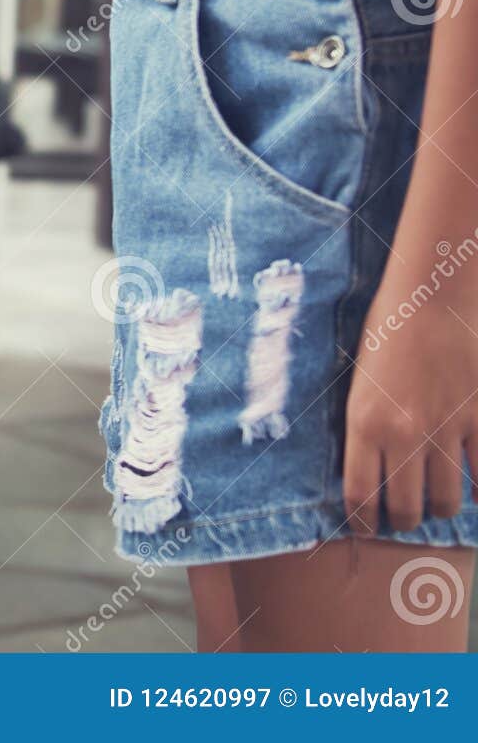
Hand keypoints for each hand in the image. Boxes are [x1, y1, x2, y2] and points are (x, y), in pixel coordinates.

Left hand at [344, 282, 477, 534]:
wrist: (431, 297)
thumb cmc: (386, 333)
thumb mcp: (358, 384)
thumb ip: (365, 430)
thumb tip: (370, 472)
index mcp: (364, 424)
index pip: (360, 495)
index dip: (362, 523)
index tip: (365, 529)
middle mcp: (405, 434)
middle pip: (406, 508)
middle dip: (402, 522)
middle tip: (402, 517)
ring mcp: (447, 429)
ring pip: (446, 500)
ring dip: (439, 508)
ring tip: (434, 502)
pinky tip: (475, 489)